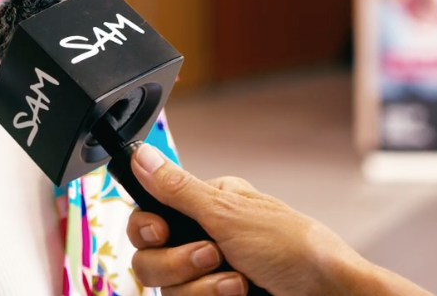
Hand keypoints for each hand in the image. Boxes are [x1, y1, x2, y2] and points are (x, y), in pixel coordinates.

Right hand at [125, 144, 366, 295]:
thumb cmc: (296, 249)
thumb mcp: (230, 213)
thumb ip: (178, 189)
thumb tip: (140, 155)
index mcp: (206, 207)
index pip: (149, 215)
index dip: (147, 227)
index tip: (161, 232)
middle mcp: (203, 239)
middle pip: (149, 256)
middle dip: (178, 262)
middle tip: (212, 255)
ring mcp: (209, 276)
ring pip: (168, 289)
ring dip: (203, 287)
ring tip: (238, 281)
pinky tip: (240, 295)